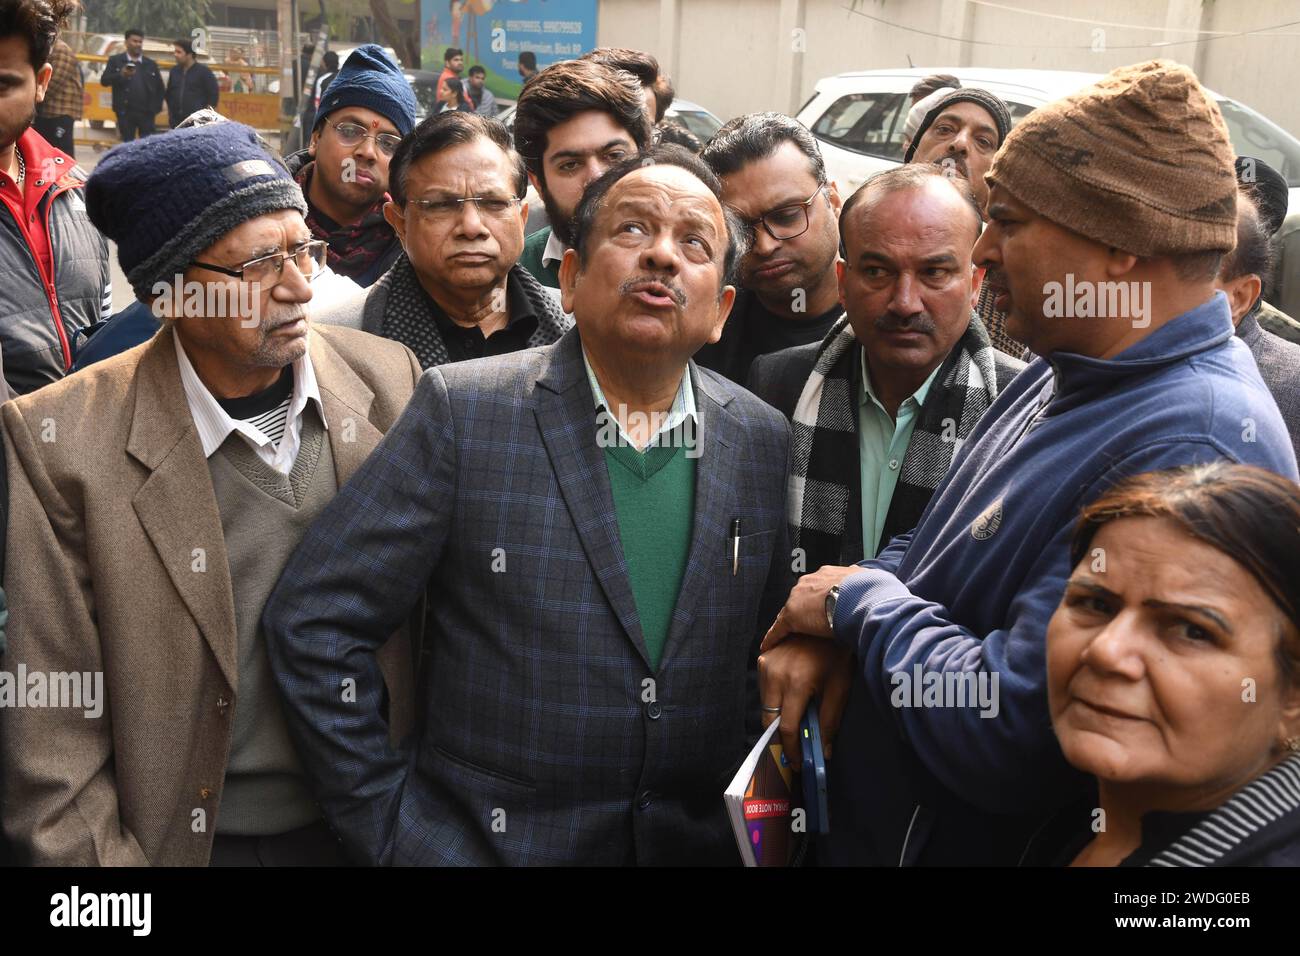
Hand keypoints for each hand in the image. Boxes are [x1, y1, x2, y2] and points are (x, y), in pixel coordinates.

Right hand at [758, 635, 852, 761]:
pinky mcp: (763, 658)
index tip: (797, 765)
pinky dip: (775, 701)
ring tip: (795, 726)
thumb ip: (830, 721)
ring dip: (777, 719)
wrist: (829, 615)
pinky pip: (764, 689)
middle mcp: (775, 674)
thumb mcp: (840, 687)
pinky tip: (791, 702)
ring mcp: (766, 664)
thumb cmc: (839, 653)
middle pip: (769, 720)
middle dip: (781, 739)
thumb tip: (824, 753)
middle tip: (793, 753)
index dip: (791, 750)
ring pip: (765, 705)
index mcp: (796, 683)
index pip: (787, 728)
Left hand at [761, 564, 861, 650]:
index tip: (824, 608)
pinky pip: (778, 629)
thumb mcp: (870, 584)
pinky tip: (768, 647)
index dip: (821, 599)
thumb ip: (866, 587)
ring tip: (788, 636)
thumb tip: (877, 588)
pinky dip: (773, 638)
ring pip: (790, 612)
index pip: (818, 588)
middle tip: (809, 624)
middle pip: (802, 598)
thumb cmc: (871, 592)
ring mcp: (799, 597)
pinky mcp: (791, 616)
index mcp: (828, 574)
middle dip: (804, 609)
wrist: (861, 597)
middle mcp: (810, 581)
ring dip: (791, 624)